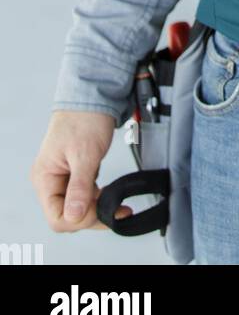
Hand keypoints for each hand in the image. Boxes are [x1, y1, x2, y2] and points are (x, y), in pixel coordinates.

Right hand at [31, 110, 133, 232]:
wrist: (93, 95)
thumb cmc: (85, 117)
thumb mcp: (85, 154)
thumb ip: (79, 187)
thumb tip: (73, 216)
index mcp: (45, 177)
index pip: (56, 217)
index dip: (80, 219)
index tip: (102, 211)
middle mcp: (50, 180)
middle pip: (67, 216)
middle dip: (91, 217)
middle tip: (115, 210)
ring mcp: (62, 178)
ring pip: (77, 208)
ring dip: (97, 209)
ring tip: (117, 204)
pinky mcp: (74, 174)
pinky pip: (83, 197)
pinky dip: (98, 199)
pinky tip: (111, 196)